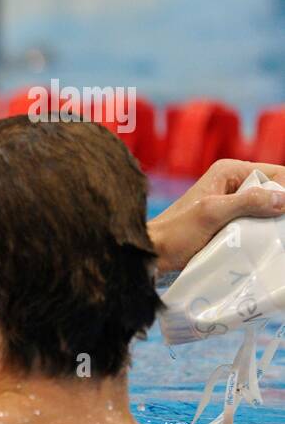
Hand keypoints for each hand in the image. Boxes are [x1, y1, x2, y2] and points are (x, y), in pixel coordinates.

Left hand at [148, 159, 284, 274]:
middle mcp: (232, 181)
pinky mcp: (229, 218)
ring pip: (268, 207)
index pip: (277, 174)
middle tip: (280, 230)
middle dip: (282, 208)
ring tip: (277, 237)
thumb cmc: (176, 232)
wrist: (152, 252)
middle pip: (275, 191)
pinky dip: (264, 229)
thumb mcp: (212, 214)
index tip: (284, 216)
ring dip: (274, 221)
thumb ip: (247, 202)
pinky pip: (256, 220)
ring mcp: (231, 200)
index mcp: (229, 170)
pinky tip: (267, 241)